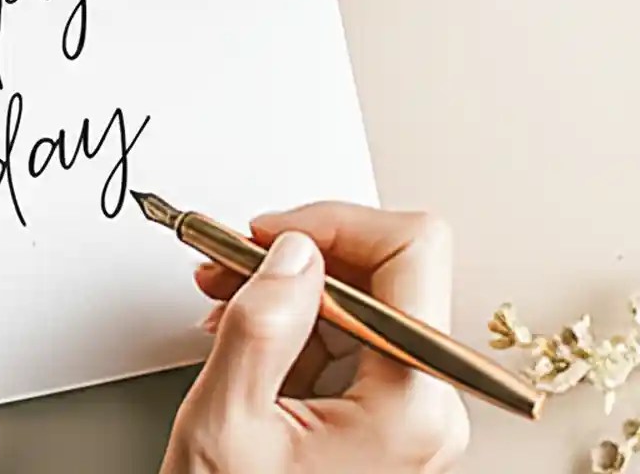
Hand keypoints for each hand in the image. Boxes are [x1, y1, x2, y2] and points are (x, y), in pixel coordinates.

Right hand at [162, 203, 470, 473]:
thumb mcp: (226, 425)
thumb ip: (260, 327)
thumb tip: (290, 251)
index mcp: (410, 406)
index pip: (412, 253)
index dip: (333, 222)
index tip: (268, 232)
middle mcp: (427, 405)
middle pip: (386, 273)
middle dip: (298, 253)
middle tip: (229, 256)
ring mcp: (408, 411)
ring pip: (362, 299)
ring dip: (286, 284)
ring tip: (222, 295)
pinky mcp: (383, 414)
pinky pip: (345, 336)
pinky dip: (291, 318)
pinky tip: (242, 326)